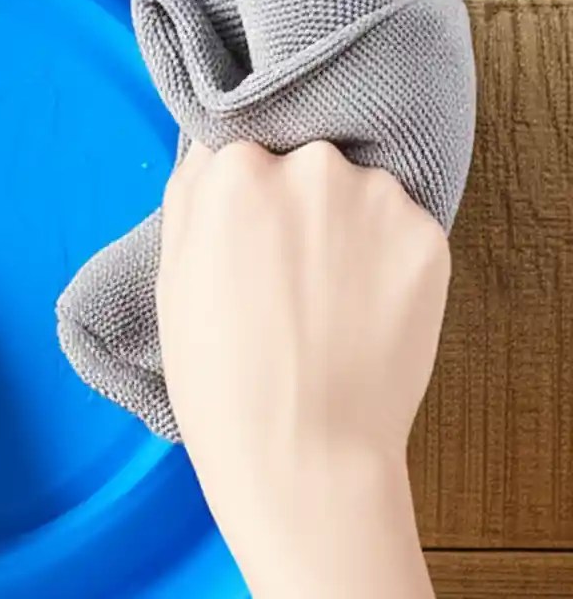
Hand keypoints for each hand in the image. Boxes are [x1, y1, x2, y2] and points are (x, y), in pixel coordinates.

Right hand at [158, 141, 447, 598]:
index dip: (243, 197)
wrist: (301, 450)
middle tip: (287, 274)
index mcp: (232, 170)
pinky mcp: (428, 235)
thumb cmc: (221, 375)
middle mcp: (308, 165)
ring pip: (357, 192)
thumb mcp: (171, 277)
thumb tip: (218, 151)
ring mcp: (375, 198)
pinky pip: (401, 228)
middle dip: (297, 203)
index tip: (246, 238)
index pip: (241, 149)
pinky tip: (361, 310)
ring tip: (327, 299)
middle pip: (303, 161)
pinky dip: (386, 258)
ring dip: (346, 227)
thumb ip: (193, 197)